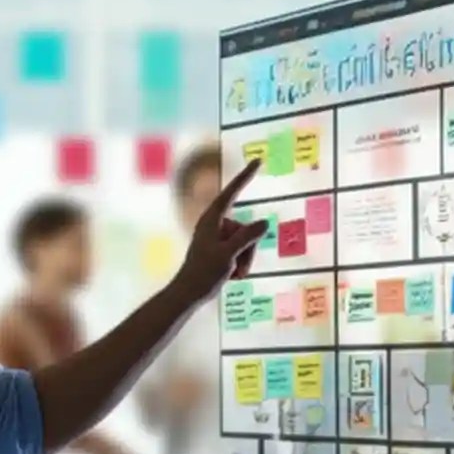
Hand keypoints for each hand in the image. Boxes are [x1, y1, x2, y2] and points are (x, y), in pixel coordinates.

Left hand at [173, 159, 266, 302]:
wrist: (189, 294)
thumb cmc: (204, 272)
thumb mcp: (229, 254)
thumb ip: (247, 237)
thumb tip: (264, 223)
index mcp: (212, 218)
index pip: (232, 192)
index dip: (245, 176)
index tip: (258, 160)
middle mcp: (215, 224)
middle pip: (245, 227)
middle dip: (248, 248)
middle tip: (237, 266)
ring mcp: (218, 237)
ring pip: (246, 242)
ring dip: (245, 259)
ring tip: (233, 273)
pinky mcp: (221, 249)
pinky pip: (242, 251)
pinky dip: (240, 263)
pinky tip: (231, 275)